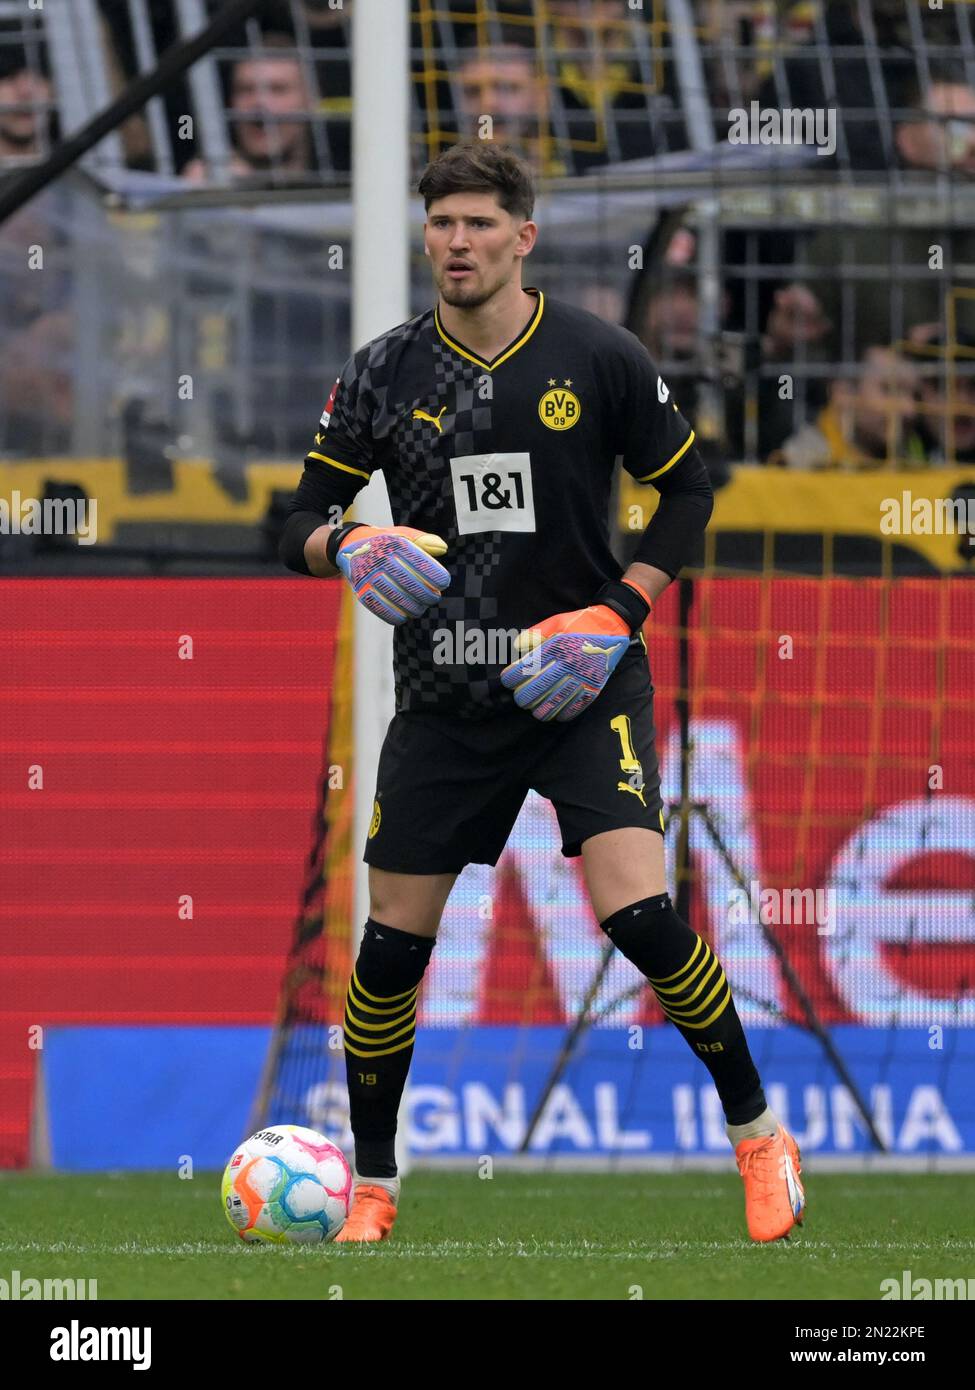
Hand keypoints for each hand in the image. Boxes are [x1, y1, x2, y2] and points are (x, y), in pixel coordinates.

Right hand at [332, 525, 449, 625]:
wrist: (350, 546)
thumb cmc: (384, 542)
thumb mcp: (402, 535)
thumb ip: (424, 541)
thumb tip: (443, 549)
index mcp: (393, 544)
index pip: (421, 564)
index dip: (436, 576)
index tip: (443, 583)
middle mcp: (380, 559)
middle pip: (411, 584)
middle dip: (428, 595)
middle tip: (434, 597)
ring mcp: (369, 576)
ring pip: (398, 599)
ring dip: (415, 607)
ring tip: (421, 606)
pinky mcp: (360, 590)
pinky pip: (381, 609)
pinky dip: (396, 616)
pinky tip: (405, 615)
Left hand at [500, 605, 630, 721]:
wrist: (613, 625)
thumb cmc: (580, 623)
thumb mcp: (556, 622)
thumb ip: (535, 634)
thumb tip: (517, 646)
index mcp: (557, 647)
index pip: (527, 668)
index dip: (512, 677)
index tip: (508, 680)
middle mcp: (569, 664)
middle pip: (538, 688)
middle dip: (523, 697)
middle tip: (519, 698)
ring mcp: (583, 677)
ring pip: (555, 702)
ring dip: (540, 709)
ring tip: (533, 708)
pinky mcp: (594, 686)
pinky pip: (576, 706)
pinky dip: (562, 713)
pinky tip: (554, 714)